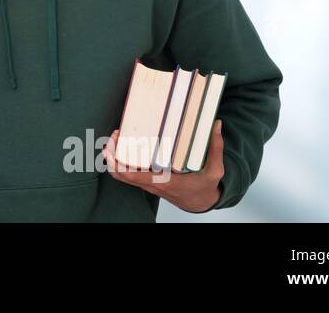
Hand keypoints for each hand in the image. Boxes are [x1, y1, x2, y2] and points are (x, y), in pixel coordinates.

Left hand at [103, 119, 224, 213]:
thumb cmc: (204, 188)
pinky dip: (122, 162)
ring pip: (122, 175)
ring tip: (117, 138)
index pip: (133, 175)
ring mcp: (148, 184)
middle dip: (111, 156)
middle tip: (114, 136)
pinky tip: (125, 147)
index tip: (115, 144)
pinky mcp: (148, 182)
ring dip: (115, 158)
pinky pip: (129, 174)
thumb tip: (217, 126)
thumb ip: (215, 147)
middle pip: (120, 174)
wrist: (201, 203)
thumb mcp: (215, 170)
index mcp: (164, 181)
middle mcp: (152, 184)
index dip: (118, 162)